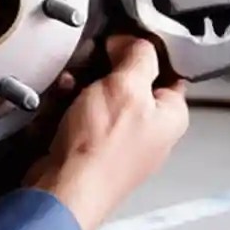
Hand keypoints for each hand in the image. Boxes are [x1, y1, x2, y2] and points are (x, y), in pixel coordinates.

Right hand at [24, 35, 188, 229]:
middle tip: (91, 66)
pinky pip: (81, 116)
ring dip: (81, 86)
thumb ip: (137, 55)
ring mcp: (120, 141)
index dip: (144, 50)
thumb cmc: (100, 150)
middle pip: (129, 81)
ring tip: (70, 88)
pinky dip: (68, 106)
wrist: (64, 190)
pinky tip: (58, 107)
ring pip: (101, 96)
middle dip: (104, 69)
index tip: (122, 40)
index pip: (168, 68)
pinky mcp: (92, 149)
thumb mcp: (126, 86)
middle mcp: (149, 130)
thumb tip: (131, 41)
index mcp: (171, 116)